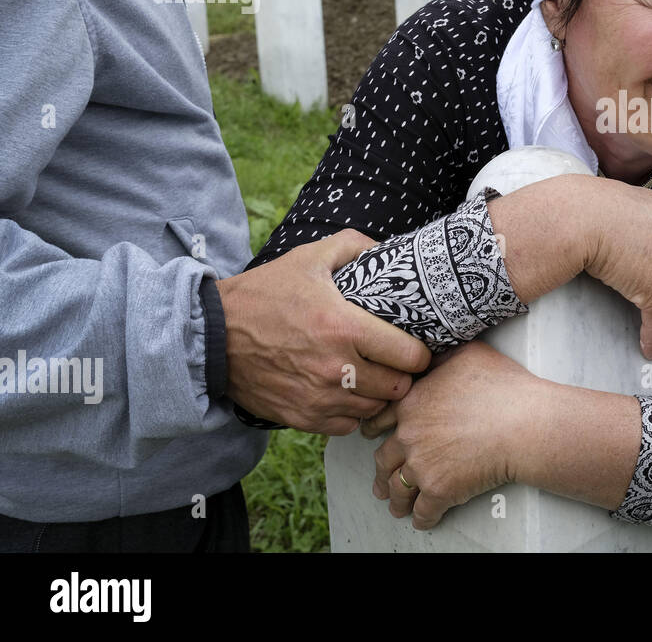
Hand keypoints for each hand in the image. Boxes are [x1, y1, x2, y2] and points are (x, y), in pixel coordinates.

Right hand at [220, 230, 431, 434]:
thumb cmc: (264, 294)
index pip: (410, 356)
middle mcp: (336, 368)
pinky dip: (352, 413)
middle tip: (396, 363)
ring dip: (378, 396)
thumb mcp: (308, 258)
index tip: (415, 347)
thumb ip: (353, 246)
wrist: (210, 334)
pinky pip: (346, 426)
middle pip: (398, 387)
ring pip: (374, 409)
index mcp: (343, 327)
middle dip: (402, 375)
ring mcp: (318, 397)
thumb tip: (385, 249)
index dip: (420, 353)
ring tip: (373, 377)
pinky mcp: (301, 417)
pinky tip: (347, 394)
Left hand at [369, 341, 535, 528]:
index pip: (379, 420)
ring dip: (396, 499)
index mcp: (411, 403)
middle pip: (383, 459)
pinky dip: (421, 518)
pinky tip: (423, 520)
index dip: (374, 430)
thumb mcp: (467, 353)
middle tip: (381, 479)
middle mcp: (409, 436)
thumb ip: (439, 357)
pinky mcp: (439, 490)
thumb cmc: (504, 386)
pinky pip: (423, 511)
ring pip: (397, 488)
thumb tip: (428, 356)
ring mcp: (422, 465)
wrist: (525, 423)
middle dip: (381, 472)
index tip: (372, 437)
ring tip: (397, 506)